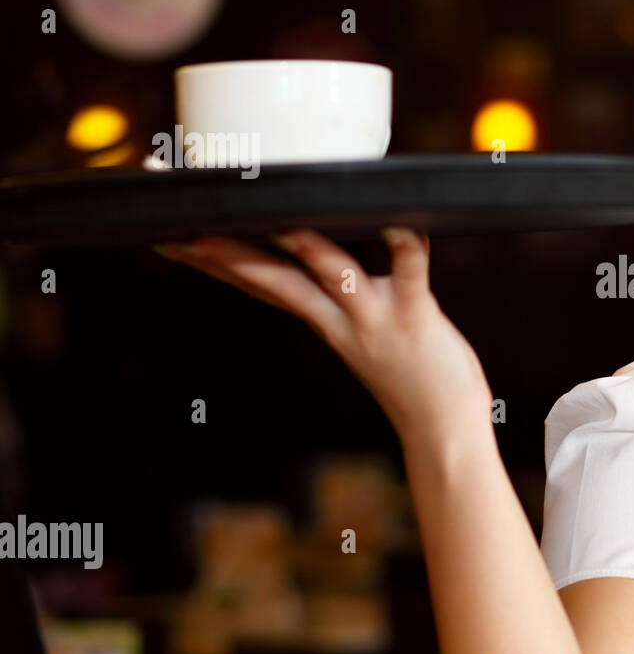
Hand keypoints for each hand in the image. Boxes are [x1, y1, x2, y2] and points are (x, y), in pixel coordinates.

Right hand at [153, 227, 492, 446]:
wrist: (442, 427)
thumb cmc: (407, 371)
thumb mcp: (354, 331)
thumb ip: (332, 296)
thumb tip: (311, 257)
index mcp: (322, 318)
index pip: (259, 284)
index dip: (216, 263)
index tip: (172, 239)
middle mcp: (340, 320)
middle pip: (278, 283)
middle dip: (232, 258)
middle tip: (187, 236)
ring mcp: (376, 319)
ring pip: (336, 278)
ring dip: (313, 252)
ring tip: (286, 226)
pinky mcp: (417, 317)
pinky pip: (411, 277)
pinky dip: (407, 249)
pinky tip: (403, 226)